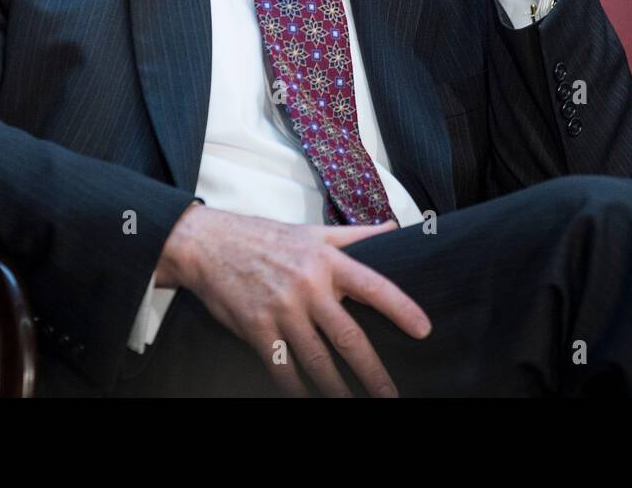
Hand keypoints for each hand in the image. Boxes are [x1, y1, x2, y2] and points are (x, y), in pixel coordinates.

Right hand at [156, 205, 430, 396]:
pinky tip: (307, 398)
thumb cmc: (265, 237)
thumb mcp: (313, 231)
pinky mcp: (256, 329)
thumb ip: (356, 235)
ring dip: (337, 388)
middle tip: (391, 395)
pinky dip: (295, 389)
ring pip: (316, 359)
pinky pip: (281, 368)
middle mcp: (307, 287)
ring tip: (354, 404)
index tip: (423, 330)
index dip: (400, 308)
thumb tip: (394, 228)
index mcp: (327, 262)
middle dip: (372, 370)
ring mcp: (281, 310)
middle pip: (347, 336)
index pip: (373, 286)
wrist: (208, 244)